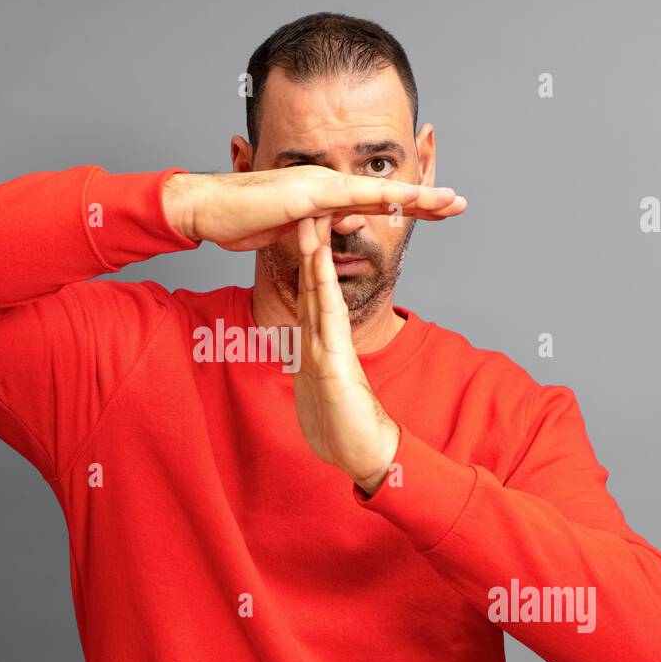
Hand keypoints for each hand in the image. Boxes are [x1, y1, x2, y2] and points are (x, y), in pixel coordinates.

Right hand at [162, 165, 465, 249]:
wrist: (206, 207)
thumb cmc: (239, 221)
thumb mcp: (287, 233)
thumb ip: (314, 231)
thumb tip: (335, 231)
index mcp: (322, 193)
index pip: (373, 201)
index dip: (407, 204)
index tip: (438, 210)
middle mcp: (326, 182)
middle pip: (385, 192)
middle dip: (425, 198)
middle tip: (460, 203)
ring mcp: (319, 183)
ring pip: (377, 190)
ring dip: (415, 197)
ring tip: (448, 202)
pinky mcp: (308, 192)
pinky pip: (351, 195)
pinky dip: (381, 198)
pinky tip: (407, 200)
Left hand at [292, 213, 400, 494]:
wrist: (366, 455)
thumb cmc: (341, 428)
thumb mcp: (315, 390)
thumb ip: (309, 368)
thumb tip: (299, 358)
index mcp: (318, 346)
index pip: (308, 296)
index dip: (302, 263)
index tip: (295, 231)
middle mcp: (325, 340)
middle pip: (314, 284)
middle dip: (308, 246)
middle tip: (304, 206)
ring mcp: (331, 349)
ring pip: (320, 292)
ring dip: (313, 255)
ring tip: (310, 220)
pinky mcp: (336, 363)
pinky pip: (327, 316)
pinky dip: (322, 286)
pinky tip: (319, 262)